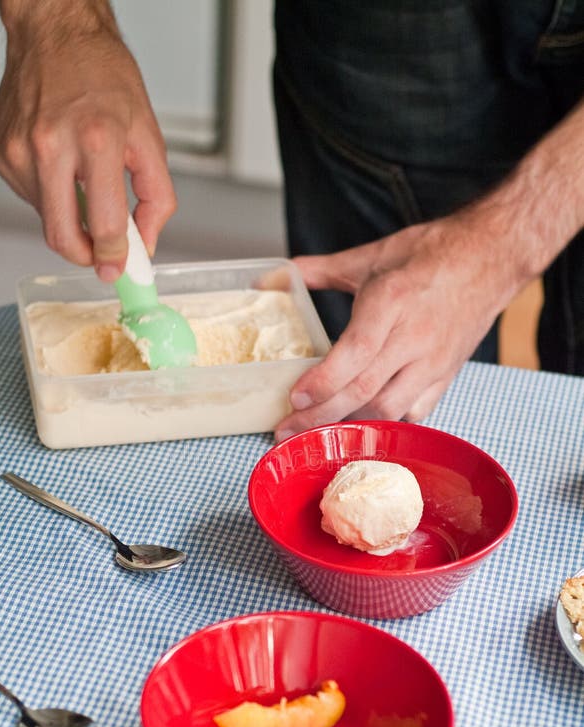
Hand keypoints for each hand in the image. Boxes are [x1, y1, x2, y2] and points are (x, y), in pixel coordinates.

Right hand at [0, 4, 175, 280]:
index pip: (105, 224)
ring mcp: (22, 150)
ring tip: (85, 181)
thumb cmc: (105, 77)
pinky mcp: (3, 153)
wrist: (57, 35)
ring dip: (70, 218)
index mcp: (98, 140)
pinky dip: (51, 196)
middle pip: (63, 236)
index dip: (115, 257)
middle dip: (86, 256)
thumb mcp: (148, 136)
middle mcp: (53, 145)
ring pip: (46, 220)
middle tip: (102, 256)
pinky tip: (62, 166)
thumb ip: (156, 197)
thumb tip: (146, 244)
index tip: (120, 270)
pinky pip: (32, 198)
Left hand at [275, 213, 523, 440]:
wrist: (492, 257)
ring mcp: (433, 361)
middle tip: (288, 430)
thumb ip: (320, 270)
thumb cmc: (431, 255)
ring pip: (389, 409)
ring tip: (319, 430)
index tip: (294, 398)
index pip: (353, 354)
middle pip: (364, 391)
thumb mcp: (372, 256)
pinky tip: (361, 423)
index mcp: (391, 302)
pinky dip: (387, 422)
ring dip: (351, 424)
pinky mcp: (446, 375)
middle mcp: (413, 337)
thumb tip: (275, 277)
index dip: (322, 383)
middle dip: (321, 416)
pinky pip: (415, 412)